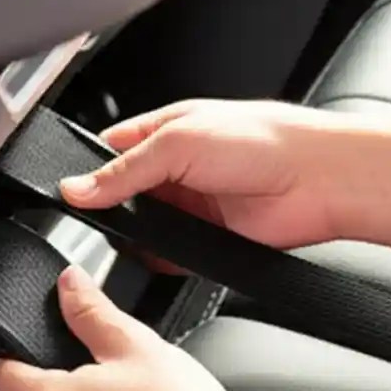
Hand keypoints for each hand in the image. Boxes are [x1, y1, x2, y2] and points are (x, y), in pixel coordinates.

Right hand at [58, 99, 390, 251]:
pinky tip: (158, 254)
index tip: (72, 192)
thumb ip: (123, 170)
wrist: (319, 181)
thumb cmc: (265, 141)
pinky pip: (167, 255)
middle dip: (109, 206)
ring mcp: (190, 204)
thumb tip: (77, 188)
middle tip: (102, 215)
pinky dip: (158, 259)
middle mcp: (174, 167)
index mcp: (163, 131)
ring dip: (135, 234)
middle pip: (120, 193)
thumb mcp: (178, 142)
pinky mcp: (204, 238)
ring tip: (135, 234)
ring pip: (141, 227)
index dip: (87, 171)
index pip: (107, 151)